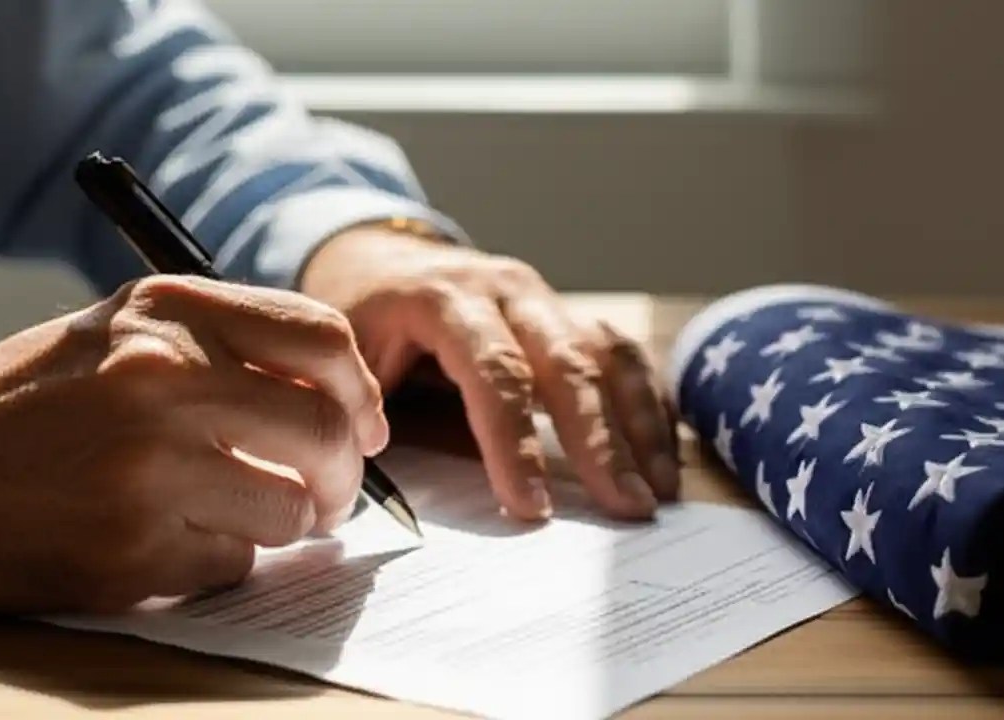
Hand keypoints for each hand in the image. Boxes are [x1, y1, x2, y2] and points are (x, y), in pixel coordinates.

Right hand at [0, 276, 384, 612]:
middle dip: (347, 474)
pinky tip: (171, 540)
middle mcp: (162, 378)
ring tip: (241, 517)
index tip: (367, 424)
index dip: (362, 390)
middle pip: (328, 429)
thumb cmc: (29, 406)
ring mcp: (147, 466)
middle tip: (333, 494)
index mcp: (167, 312)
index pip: (322, 337)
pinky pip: (236, 564)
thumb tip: (342, 395)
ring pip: (294, 509)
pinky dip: (221, 560)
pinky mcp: (130, 548)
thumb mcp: (120, 333)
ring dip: (285, 525)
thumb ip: (226, 344)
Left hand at [300, 225, 679, 521]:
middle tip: (627, 509)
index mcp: (443, 298)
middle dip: (601, 442)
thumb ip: (359, 402)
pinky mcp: (568, 314)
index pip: (493, 373)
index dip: (514, 443)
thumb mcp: (340, 352)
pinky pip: (621, 355)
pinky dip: (648, 406)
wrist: (378, 255)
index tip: (533, 508)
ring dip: (640, 426)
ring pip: (608, 355)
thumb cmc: (358, 316)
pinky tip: (662, 459)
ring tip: (659, 494)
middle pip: (568, 363)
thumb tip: (381, 464)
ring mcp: (545, 299)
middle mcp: (507, 289)